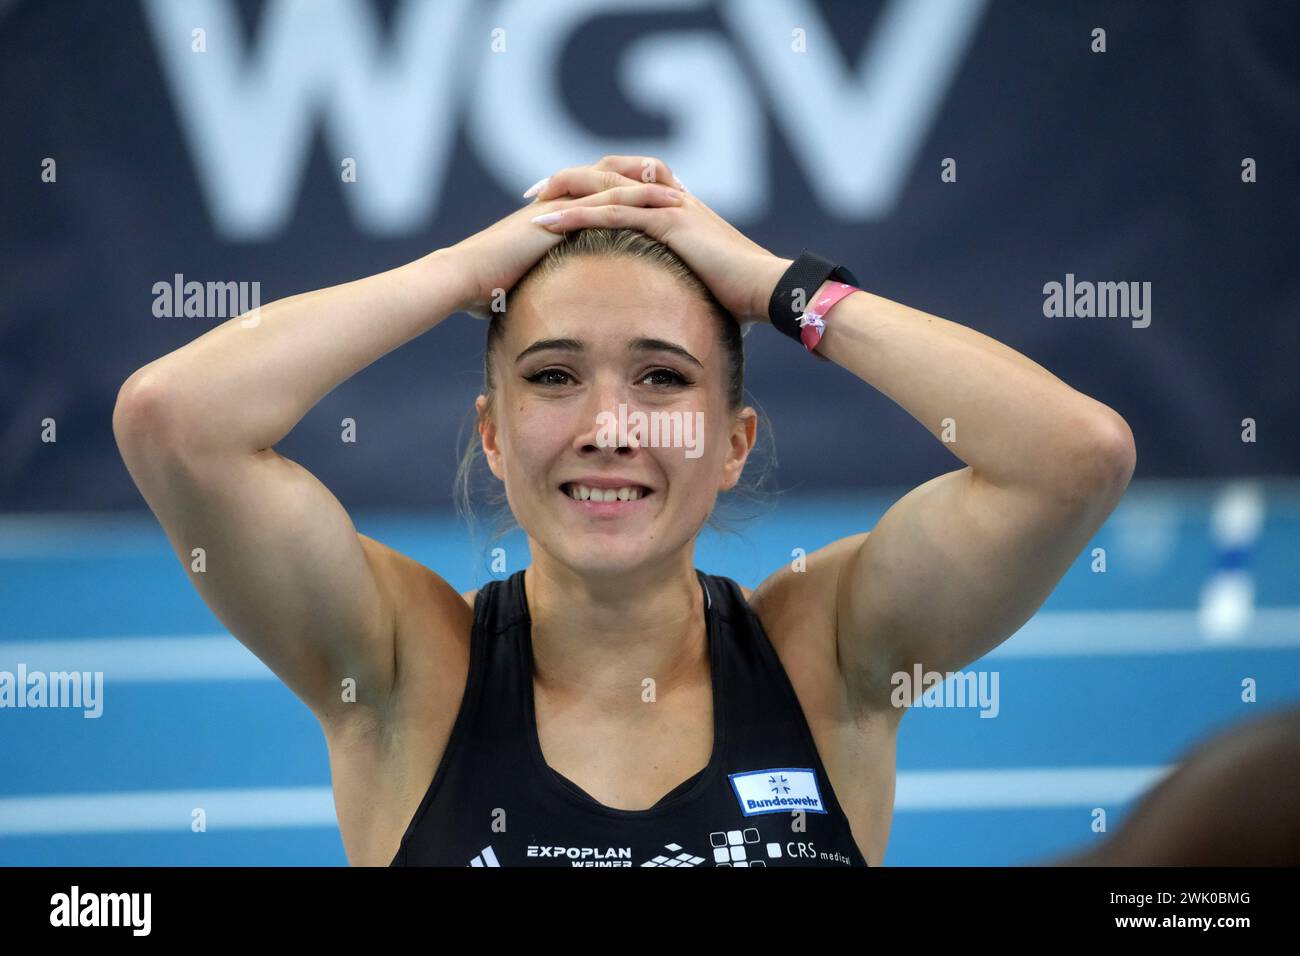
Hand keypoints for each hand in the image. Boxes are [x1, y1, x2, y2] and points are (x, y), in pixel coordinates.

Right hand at [443, 156, 684, 318]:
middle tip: (679, 189)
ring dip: (650, 186)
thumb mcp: (519, 286)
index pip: (597, 196)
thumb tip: (537, 312)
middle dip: (645, 181)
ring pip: (614, 183)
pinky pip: (607, 200)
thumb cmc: (481, 290)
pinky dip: (638, 198)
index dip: (628, 197)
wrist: (462, 280)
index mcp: (552, 215)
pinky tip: (663, 204)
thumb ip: (534, 289)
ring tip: (682, 194)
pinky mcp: (561, 215)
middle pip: (610, 177)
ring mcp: (559, 205)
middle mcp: (558, 203)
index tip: (656, 208)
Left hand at [526, 157, 789, 324]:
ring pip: (606, 190)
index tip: (561, 202)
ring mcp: (670, 207)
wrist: (770, 289)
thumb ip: (685, 286)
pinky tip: (550, 222)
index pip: (626, 185)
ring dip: (565, 193)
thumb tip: (677, 313)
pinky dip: (579, 214)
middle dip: (568, 181)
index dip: (593, 189)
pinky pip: (614, 212)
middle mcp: (671, 199)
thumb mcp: (705, 285)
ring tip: (532, 203)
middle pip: (609, 176)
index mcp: (678, 210)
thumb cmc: (746, 296)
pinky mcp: (669, 221)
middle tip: (534, 194)